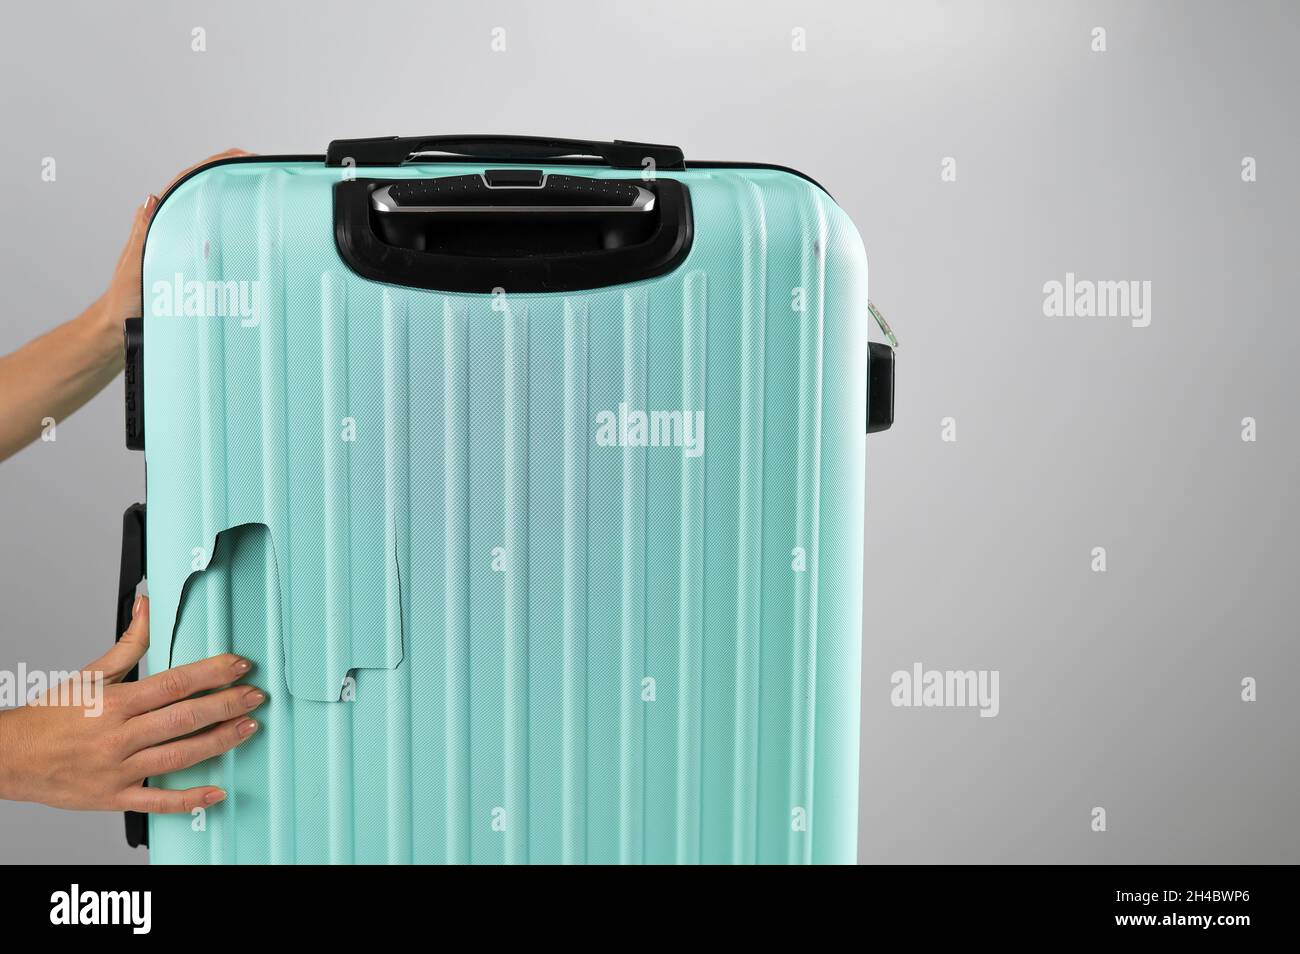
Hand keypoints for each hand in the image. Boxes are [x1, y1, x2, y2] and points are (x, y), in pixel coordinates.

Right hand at [0, 596, 264, 812]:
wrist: (9, 758)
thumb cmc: (48, 718)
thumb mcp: (90, 676)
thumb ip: (129, 643)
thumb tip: (146, 606)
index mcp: (114, 704)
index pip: (174, 684)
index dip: (212, 673)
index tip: (238, 666)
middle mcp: (117, 737)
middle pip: (183, 719)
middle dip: (226, 705)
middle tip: (255, 696)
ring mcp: (118, 771)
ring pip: (179, 757)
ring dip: (220, 742)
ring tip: (247, 728)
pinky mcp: (115, 797)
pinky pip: (159, 802)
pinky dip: (191, 800)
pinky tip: (217, 792)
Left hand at [94, 148, 253, 343]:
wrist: (123, 326)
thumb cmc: (125, 299)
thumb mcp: (135, 261)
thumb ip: (144, 230)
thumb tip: (152, 199)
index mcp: (159, 221)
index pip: (188, 182)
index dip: (214, 165)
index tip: (240, 158)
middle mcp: (174, 228)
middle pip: (206, 192)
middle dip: (233, 175)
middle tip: (262, 170)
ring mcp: (186, 245)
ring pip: (214, 214)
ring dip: (237, 199)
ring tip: (263, 192)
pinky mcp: (194, 263)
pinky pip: (218, 240)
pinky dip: (236, 230)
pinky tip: (253, 231)